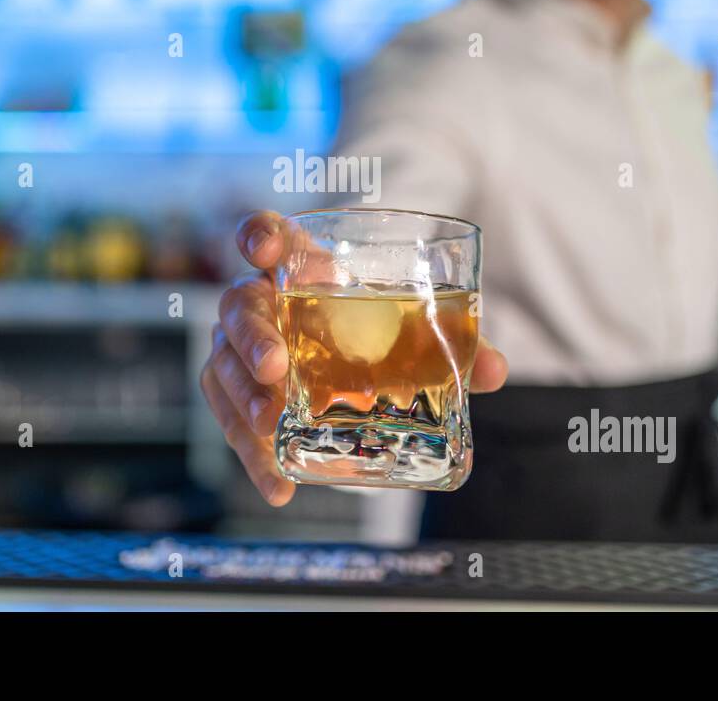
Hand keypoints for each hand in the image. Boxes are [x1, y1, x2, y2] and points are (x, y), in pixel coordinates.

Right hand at [200, 210, 509, 505]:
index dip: (260, 235)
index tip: (266, 249)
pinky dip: (252, 456)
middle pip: (238, 306)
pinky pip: (230, 420)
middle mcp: (259, 300)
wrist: (348, 353)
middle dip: (252, 338)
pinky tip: (279, 485)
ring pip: (223, 365)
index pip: (265, 232)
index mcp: (298, 264)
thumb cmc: (372, 323)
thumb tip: (494, 371)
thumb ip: (450, 340)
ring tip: (270, 429)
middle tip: (277, 370)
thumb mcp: (409, 324)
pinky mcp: (238, 392)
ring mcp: (240, 347)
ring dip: (242, 398)